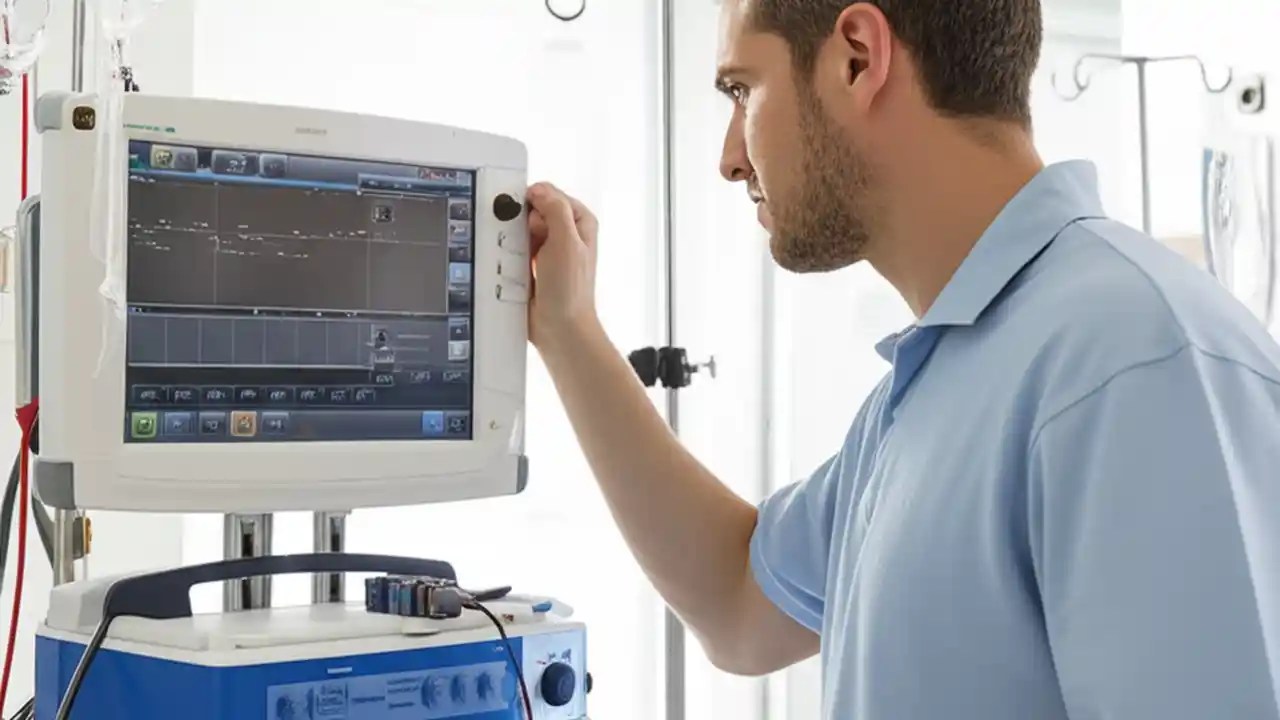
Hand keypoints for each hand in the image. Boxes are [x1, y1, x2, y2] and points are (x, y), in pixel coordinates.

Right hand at [525, 182, 600, 350]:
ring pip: (520, 230)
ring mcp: (549, 249)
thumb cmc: (569, 290)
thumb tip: (539, 189)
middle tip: (524, 243)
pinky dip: (510, 255)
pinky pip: (514, 249)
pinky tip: (514, 268)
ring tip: (521, 260)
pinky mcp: (533, 264)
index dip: (534, 203)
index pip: (550, 194)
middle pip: (532, 211)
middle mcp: (566, 233)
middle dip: (521, 224)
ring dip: (514, 241)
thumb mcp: (566, 241)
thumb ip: (555, 209)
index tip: (527, 220)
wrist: (559, 328)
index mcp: (580, 221)